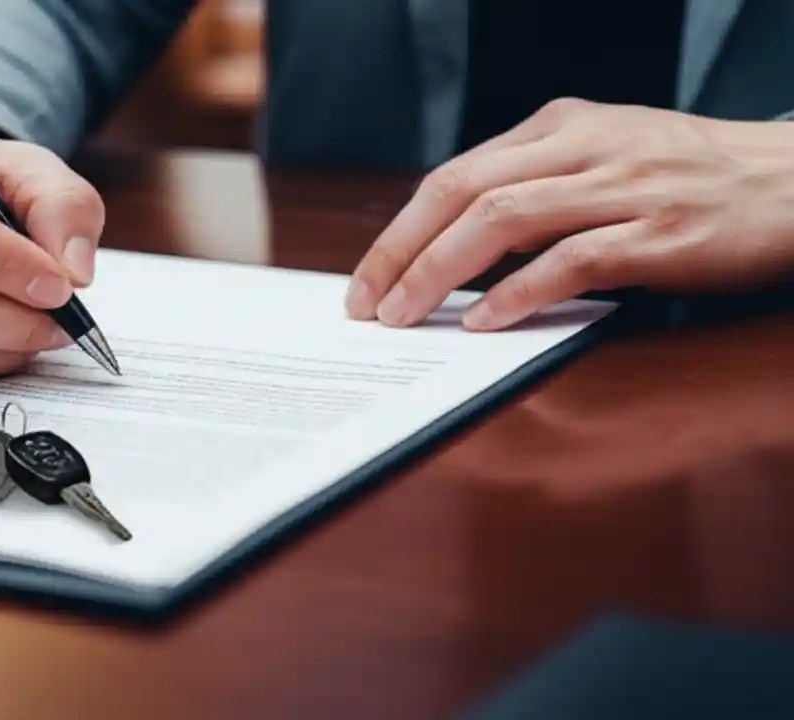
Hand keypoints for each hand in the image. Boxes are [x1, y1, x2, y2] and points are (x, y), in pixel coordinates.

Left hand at [345, 99, 793, 329]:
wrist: (792, 182)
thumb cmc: (686, 177)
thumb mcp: (601, 157)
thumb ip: (532, 187)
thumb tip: (452, 246)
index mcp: (560, 126)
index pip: (453, 176)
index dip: (398, 231)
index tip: (365, 281)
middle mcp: (583, 147)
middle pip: (461, 193)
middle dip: (400, 253)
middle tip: (367, 306)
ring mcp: (622, 188)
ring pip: (503, 221)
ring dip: (440, 273)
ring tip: (405, 316)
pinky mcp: (658, 234)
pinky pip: (571, 260)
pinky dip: (518, 293)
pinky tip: (484, 322)